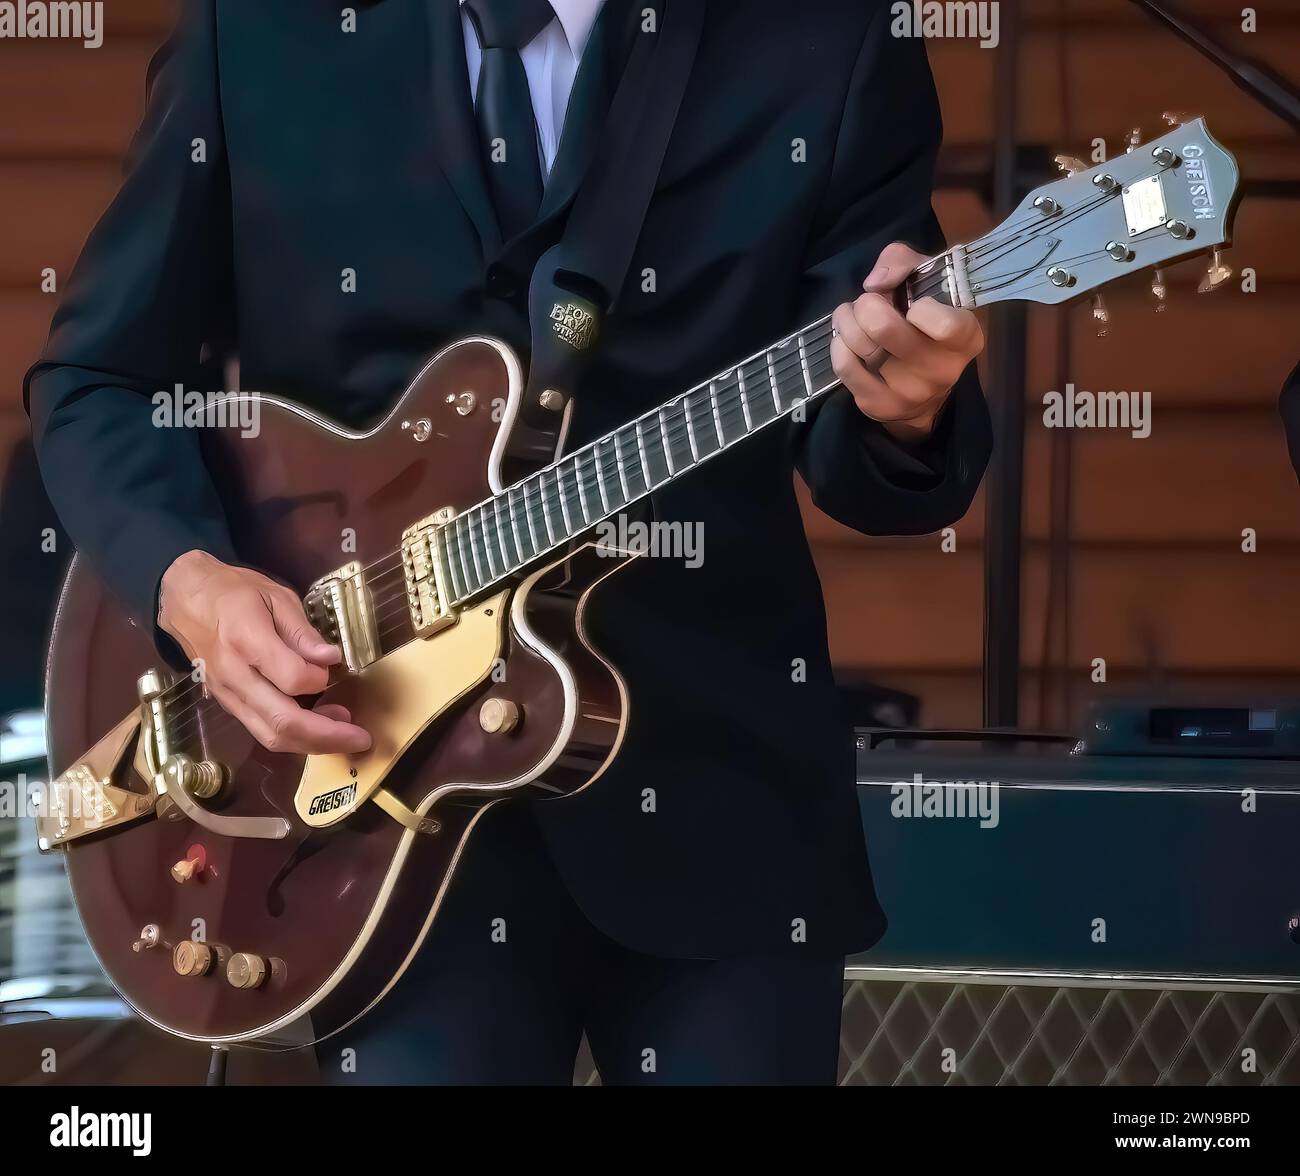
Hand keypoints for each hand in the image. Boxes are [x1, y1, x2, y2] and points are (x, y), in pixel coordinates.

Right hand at [159, 550, 371, 755]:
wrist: (183, 600)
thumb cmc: (233, 592)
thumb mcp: (274, 595)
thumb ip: (302, 630)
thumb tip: (329, 659)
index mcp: (246, 639)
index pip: (291, 678)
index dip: (319, 680)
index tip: (334, 668)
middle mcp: (235, 675)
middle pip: (281, 721)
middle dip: (327, 736)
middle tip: (362, 737)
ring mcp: (227, 695)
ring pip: (270, 735)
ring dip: (312, 743)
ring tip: (345, 733)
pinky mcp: (227, 704)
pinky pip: (261, 730)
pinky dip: (294, 737)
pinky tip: (318, 727)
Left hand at [831, 241, 984, 443]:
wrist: (923, 391)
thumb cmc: (925, 325)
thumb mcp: (926, 282)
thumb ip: (904, 262)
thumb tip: (875, 282)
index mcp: (965, 339)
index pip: (946, 325)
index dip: (920, 307)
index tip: (912, 303)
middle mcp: (941, 370)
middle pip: (883, 328)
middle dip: (865, 304)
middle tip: (867, 303)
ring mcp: (909, 393)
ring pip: (858, 344)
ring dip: (846, 321)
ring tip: (850, 316)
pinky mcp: (879, 405)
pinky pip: (844, 366)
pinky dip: (838, 344)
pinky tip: (845, 340)